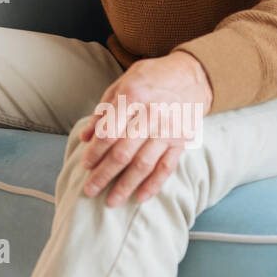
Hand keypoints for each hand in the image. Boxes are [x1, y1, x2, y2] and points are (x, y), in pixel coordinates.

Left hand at [78, 51, 212, 205]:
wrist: (191, 74)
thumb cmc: (151, 78)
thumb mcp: (122, 83)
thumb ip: (102, 110)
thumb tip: (85, 137)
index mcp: (132, 97)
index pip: (108, 133)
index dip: (95, 152)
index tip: (85, 165)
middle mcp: (151, 116)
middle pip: (123, 153)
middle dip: (104, 175)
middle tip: (90, 190)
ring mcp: (168, 131)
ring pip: (144, 165)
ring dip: (126, 186)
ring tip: (111, 201)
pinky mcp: (181, 141)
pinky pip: (166, 168)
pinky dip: (153, 185)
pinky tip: (140, 198)